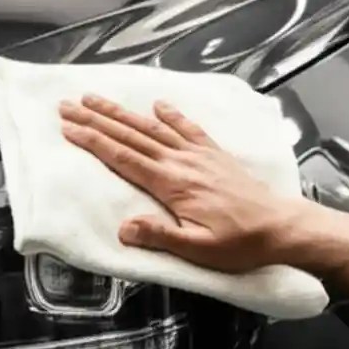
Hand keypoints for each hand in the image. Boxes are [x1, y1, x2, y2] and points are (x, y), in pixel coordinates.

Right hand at [59, 96, 310, 272]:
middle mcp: (180, 162)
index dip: (93, 141)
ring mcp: (197, 154)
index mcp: (171, 184)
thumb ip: (160, 236)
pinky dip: (172, 114)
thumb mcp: (198, 249)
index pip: (123, 158)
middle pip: (130, 136)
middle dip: (97, 120)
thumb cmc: (238, 243)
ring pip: (152, 127)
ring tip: (96, 99)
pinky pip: (188, 128)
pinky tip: (158, 104)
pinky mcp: (213, 154)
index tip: (68, 128)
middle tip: (68, 105)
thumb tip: (124, 228)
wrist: (280, 227)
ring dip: (122, 113)